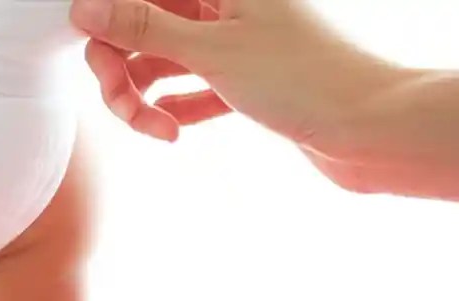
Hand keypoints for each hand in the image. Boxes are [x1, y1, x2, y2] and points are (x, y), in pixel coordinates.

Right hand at [71, 0, 409, 159]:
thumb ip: (144, 26)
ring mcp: (237, 41)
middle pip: (145, 25)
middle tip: (125, 105)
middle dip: (123, 68)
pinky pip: (191, 89)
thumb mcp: (212, 50)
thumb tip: (86, 7)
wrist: (373, 130)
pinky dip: (176, 109)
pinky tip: (173, 130)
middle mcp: (228, 4)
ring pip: (164, 60)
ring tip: (158, 129)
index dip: (109, 23)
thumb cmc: (307, 80)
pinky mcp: (246, 80)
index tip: (100, 56)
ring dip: (146, 96)